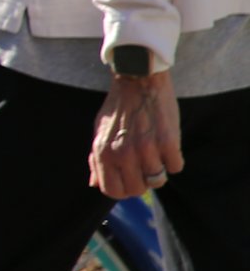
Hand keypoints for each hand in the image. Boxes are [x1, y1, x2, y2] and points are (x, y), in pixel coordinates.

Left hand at [90, 70, 183, 200]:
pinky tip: (168, 147)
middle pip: (137, 189)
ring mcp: (147, 149)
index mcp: (103, 153)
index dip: (123, 189)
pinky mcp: (168, 142)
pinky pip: (176, 166)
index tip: (129, 180)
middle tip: (145, 167)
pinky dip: (174, 160)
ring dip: (159, 170)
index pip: (112, 191)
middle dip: (142, 182)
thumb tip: (93, 183)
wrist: (137, 80)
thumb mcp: (98, 133)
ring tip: (156, 154)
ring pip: (158, 180)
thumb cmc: (117, 107)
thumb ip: (96, 160)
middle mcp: (123, 154)